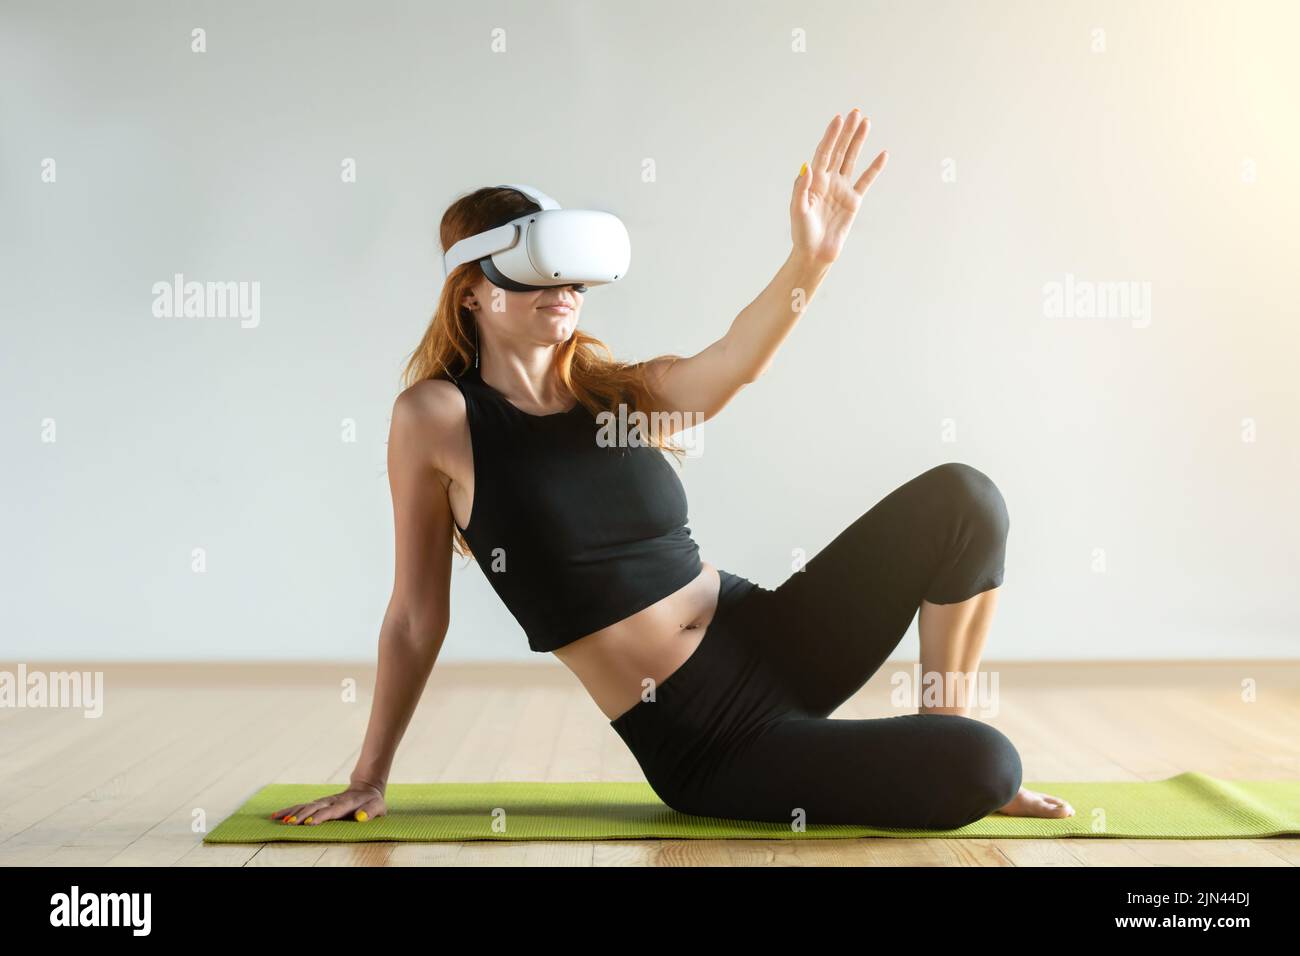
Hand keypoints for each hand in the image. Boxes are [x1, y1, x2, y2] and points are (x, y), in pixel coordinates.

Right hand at [271, 781, 387, 825]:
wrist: (366, 788)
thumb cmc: (372, 801)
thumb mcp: (377, 806)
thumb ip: (370, 811)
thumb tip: (360, 817)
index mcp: (346, 803)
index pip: (332, 810)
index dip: (322, 816)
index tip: (310, 822)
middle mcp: (332, 801)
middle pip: (315, 807)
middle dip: (302, 815)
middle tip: (290, 823)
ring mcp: (324, 800)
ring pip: (306, 805)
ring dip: (293, 812)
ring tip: (280, 820)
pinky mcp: (319, 803)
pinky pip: (302, 806)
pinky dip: (290, 810)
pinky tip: (277, 815)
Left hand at [790, 108, 886, 265]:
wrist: (814, 254)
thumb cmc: (802, 233)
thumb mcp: (797, 210)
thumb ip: (801, 188)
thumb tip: (808, 165)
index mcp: (813, 180)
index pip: (824, 152)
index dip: (831, 135)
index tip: (839, 119)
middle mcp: (828, 181)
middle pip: (839, 150)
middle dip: (847, 132)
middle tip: (856, 112)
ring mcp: (841, 189)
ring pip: (852, 160)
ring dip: (859, 142)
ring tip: (866, 122)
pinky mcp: (853, 202)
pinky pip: (866, 181)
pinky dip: (874, 168)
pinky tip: (882, 154)